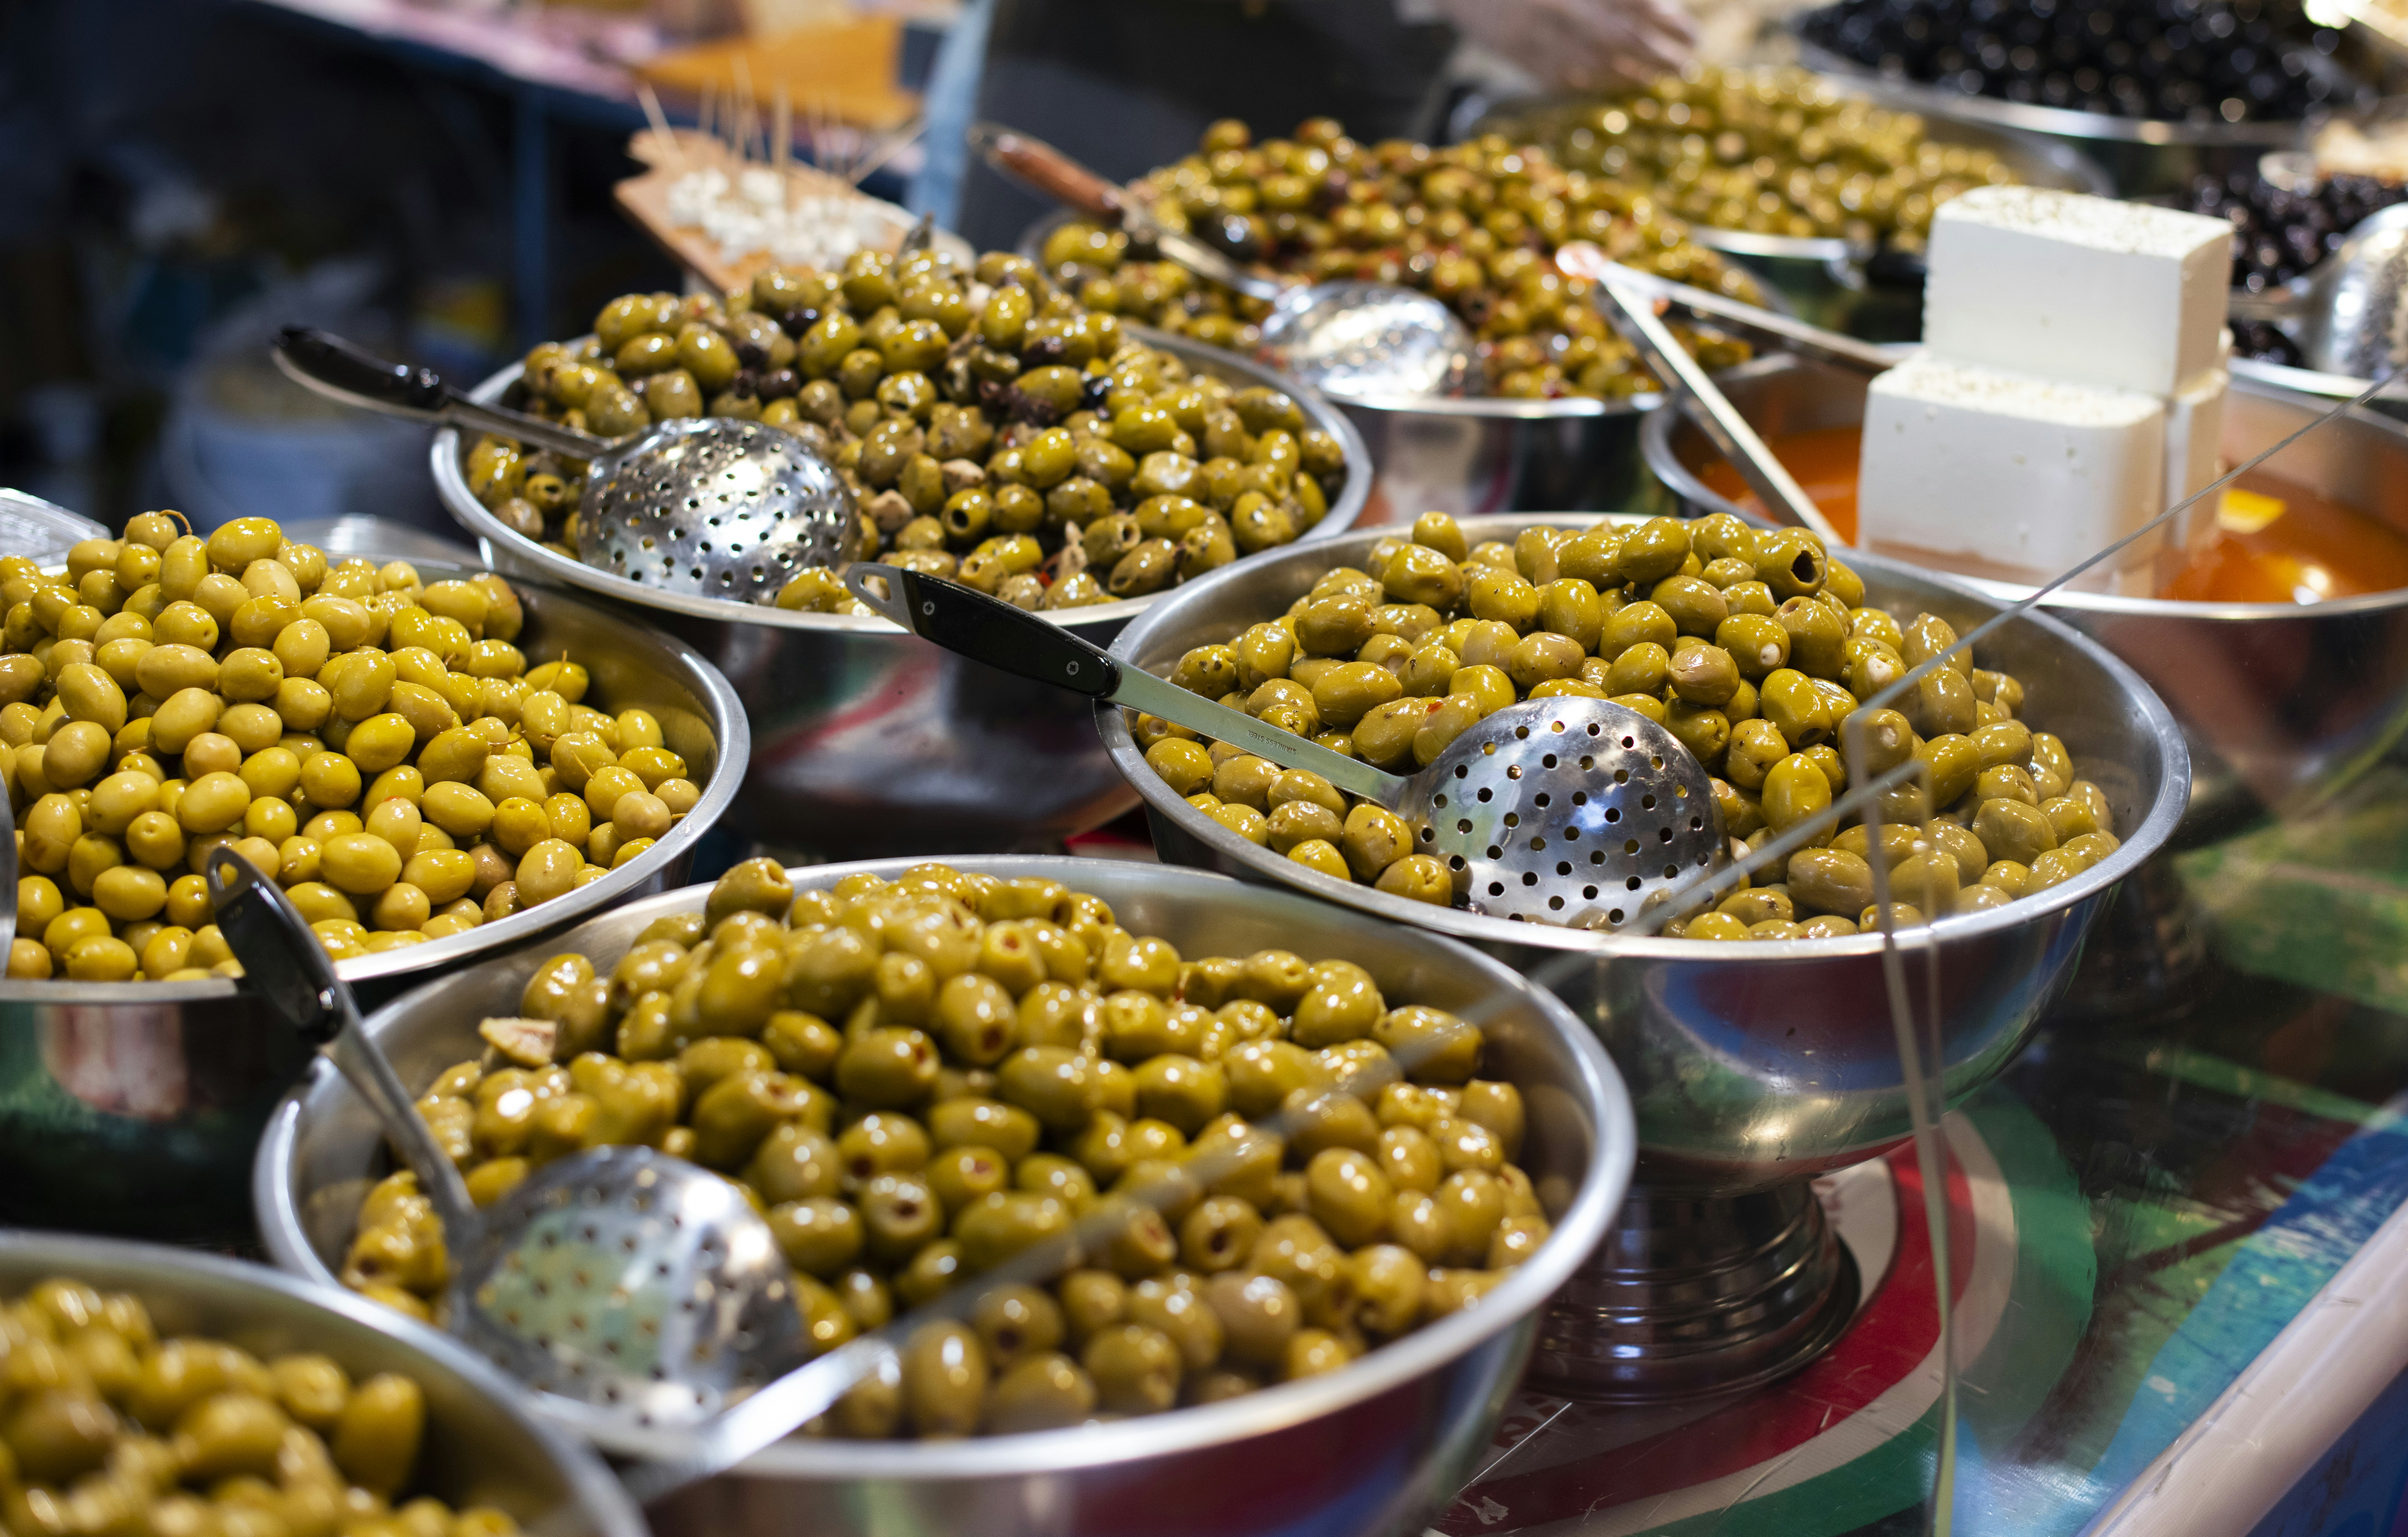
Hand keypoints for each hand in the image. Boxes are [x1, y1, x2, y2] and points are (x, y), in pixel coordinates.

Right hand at [1433, 0, 1697, 91]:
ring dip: (1632, 76)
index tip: (1691, 37)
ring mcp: (1538, 33)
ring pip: (1596, 66)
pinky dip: (1593, 84)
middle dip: (1659, 57)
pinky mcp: (1518, 54)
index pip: (1639, 4)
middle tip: (1684, 68)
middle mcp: (1563, 6)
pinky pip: (1564, 79)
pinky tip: (1614, 85)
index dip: (1671, 24)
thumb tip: (1660, 9)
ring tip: (1655, 79)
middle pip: (1624, 40)